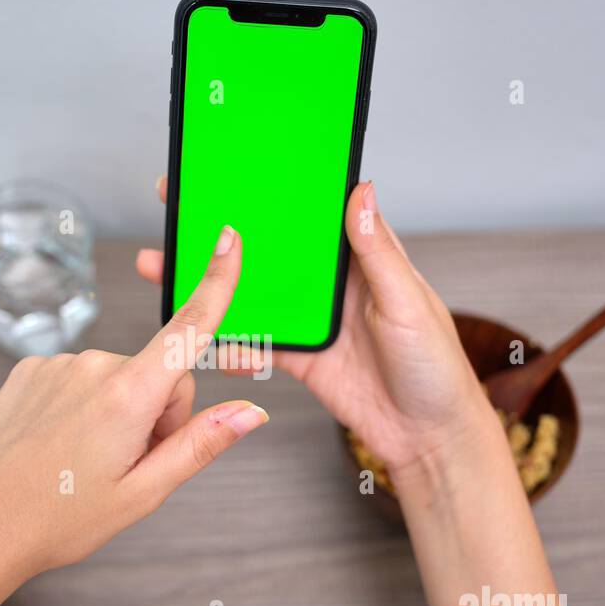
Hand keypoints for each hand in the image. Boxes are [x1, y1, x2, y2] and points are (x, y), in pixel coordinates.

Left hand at [0, 224, 267, 605]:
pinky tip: (57, 448)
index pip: (188, 329)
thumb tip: (252, 412)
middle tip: (123, 468)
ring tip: (81, 464)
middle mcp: (91, 365)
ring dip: (117, 415)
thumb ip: (200, 444)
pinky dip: (83, 409)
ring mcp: (56, 365)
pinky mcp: (28, 370)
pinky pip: (81, 380)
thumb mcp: (142, 494)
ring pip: (120, 381)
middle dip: (156, 417)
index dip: (216, 282)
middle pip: (159, 376)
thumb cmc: (57, 521)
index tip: (229, 238)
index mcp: (127, 396)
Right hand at [139, 178, 496, 487]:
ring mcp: (312, 321)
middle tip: (179, 209)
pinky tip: (210, 341)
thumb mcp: (408, 303)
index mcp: (362, 258)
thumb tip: (361, 191)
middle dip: (227, 231)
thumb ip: (378, 252)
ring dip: (214, 284)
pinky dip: (232, 343)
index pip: (314, 212)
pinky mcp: (300, 358)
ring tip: (168, 267)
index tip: (237, 167)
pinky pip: (258, 344)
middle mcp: (332, 285)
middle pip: (272, 249)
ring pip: (254, 294)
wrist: (429, 438)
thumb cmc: (437, 367)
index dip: (278, 189)